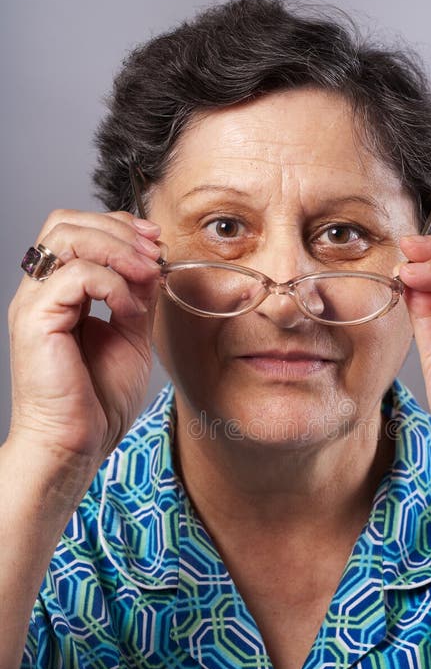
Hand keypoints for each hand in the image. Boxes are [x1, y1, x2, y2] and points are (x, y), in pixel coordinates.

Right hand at [8, 210, 160, 467]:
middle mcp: (41, 292)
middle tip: (154, 251)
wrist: (76, 445)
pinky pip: (74, 275)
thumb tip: (153, 264)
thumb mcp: (131, 339)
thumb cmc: (98, 402)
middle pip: (65, 223)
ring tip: (147, 273)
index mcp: (61, 293)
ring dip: (116, 248)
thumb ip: (138, 300)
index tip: (157, 244)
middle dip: (117, 228)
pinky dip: (112, 284)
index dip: (120, 228)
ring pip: (65, 237)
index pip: (78, 231)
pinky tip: (130, 309)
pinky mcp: (35, 320)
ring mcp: (34, 303)